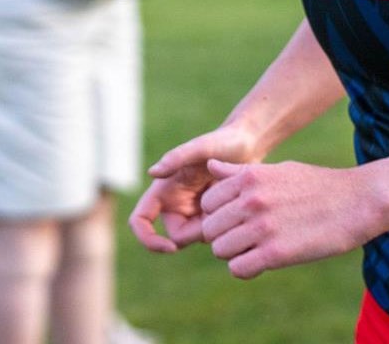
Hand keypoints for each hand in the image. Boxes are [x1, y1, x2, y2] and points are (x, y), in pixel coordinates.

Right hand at [130, 125, 263, 253]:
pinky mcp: (210, 217)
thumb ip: (178, 157)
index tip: (171, 247)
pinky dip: (224, 227)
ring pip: (197, 238)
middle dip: (198, 232)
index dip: (149, 239)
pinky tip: (236, 208)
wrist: (248, 145)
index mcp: (163, 190)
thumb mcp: (203, 147)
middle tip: (224, 212)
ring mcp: (193, 212)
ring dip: (214, 228)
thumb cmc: (223, 142)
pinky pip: (213, 234)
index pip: (140, 221)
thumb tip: (152, 172)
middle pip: (177, 237)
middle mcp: (174, 204)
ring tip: (231, 203)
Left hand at [198, 159, 386, 279]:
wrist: (359, 201)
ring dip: (235, 254)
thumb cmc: (319, 186)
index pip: (207, 203)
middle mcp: (251, 200)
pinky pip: (238, 269)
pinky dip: (247, 269)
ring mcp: (262, 226)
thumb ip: (240, 173)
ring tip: (257, 249)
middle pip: (210, 229)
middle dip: (224, 236)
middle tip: (247, 238)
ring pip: (220, 250)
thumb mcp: (279, 170)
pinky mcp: (276, 253)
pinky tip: (264, 261)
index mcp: (250, 178)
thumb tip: (210, 166)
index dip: (219, 215)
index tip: (238, 220)